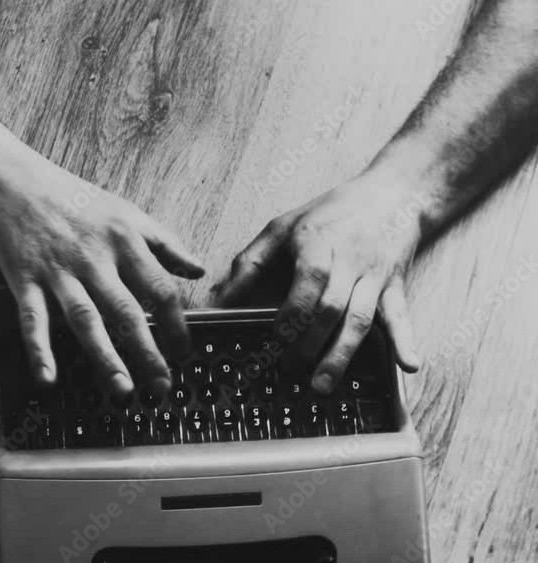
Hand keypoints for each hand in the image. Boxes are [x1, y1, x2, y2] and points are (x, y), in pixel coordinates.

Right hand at [0, 144, 203, 396]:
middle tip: (162, 386)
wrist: (13, 185)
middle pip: (126, 311)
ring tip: (122, 389)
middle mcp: (93, 260)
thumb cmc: (74, 200)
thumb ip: (165, 243)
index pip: (160, 288)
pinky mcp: (25, 282)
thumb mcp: (127, 213)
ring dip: (104, 357)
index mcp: (124, 241)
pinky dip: (39, 350)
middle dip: (147, 352)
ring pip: (85, 320)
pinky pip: (33, 320)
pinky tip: (48, 379)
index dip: (176, 324)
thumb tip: (198, 269)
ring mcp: (58, 273)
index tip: (183, 352)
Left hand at [208, 170, 422, 392]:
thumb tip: (220, 299)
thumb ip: (250, 263)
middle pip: (331, 309)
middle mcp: (348, 261)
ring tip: (323, 385)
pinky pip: (400, 316)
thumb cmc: (329, 214)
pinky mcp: (395, 286)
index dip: (292, 315)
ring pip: (359, 319)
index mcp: (316, 244)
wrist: (391, 194)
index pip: (307, 284)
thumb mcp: (282, 227)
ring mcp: (374, 276)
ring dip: (341, 354)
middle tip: (291, 371)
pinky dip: (405, 341)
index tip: (275, 338)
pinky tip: (408, 365)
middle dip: (309, 344)